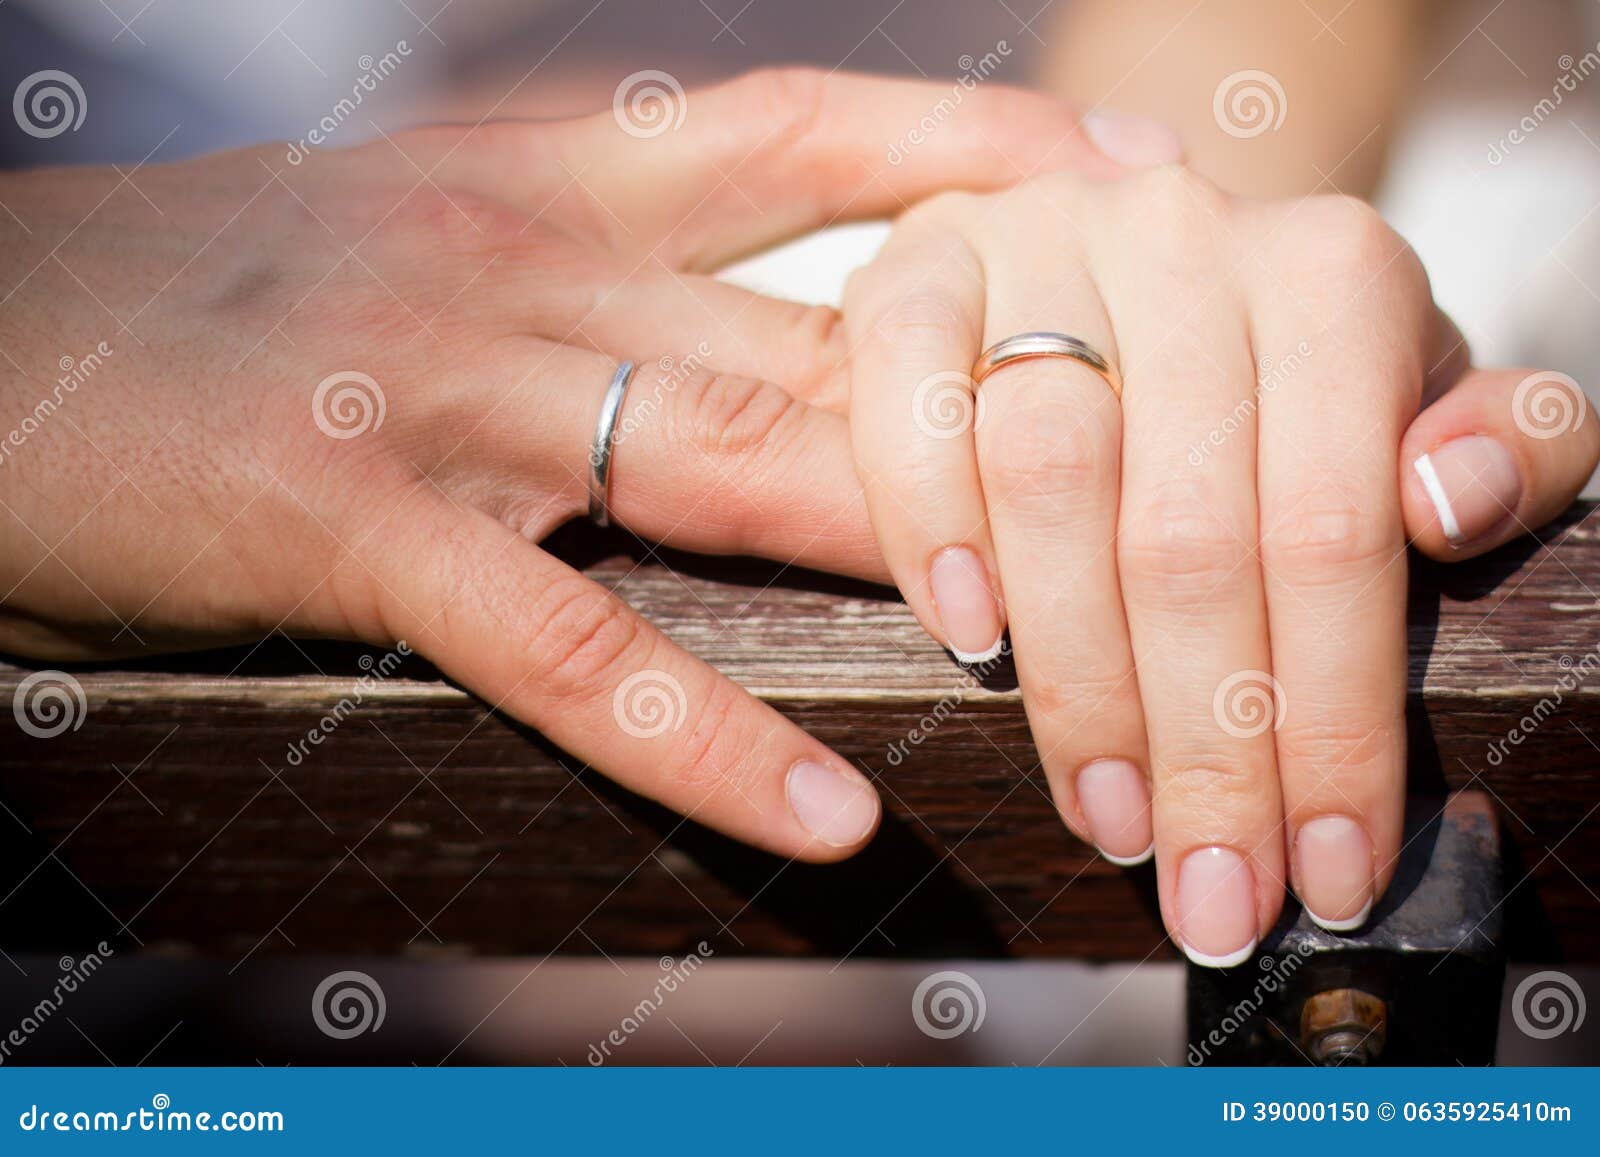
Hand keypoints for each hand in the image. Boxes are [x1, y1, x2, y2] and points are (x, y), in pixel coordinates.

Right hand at [0, 70, 1143, 861]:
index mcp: (552, 171)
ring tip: (1074, 653)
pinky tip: (813, 807)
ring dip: (918, 553)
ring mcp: (452, 390)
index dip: (981, 146)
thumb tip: (745, 307)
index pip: (815, 131)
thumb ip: (597, 255)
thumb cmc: (229, 298)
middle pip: (828, 330)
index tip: (1126, 174)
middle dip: (1010, 401)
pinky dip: (690, 727)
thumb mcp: (435, 222)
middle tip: (1189, 467)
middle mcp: (531, 255)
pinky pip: (560, 641)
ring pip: (735, 464)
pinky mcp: (359, 523)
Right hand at [843, 166, 1598, 959]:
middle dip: (1202, 748)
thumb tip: (1453, 499)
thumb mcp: (1426, 403)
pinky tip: (966, 635)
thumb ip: (1506, 442)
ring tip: (1105, 808)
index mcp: (1337, 272)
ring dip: (1072, 677)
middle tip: (1209, 887)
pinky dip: (928, 526)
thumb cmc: (1288, 375)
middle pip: (1187, 533)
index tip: (1327, 867)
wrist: (1140, 268)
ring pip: (1048, 478)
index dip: (1334, 720)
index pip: (1335, 530)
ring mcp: (1041, 239)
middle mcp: (1186, 237)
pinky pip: (911, 397)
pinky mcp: (922, 262)